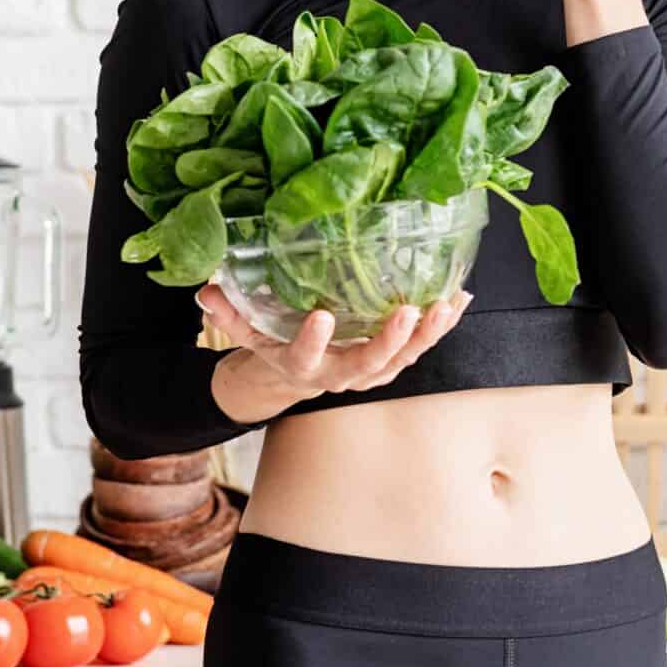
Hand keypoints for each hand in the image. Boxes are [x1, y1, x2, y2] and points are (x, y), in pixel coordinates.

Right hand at [197, 283, 471, 398]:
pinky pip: (419, 346)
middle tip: (406, 312)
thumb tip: (206, 289)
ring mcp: (369, 372)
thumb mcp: (244, 332)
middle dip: (389, 341)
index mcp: (300, 366)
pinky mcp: (390, 361)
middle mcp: (338, 375)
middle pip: (367, 366)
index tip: (320, 317)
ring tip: (446, 305)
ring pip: (401, 359)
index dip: (312, 342)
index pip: (303, 359)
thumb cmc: (272, 346)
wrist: (293, 377)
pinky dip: (441, 326)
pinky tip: (460, 300)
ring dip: (427, 334)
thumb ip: (227, 312)